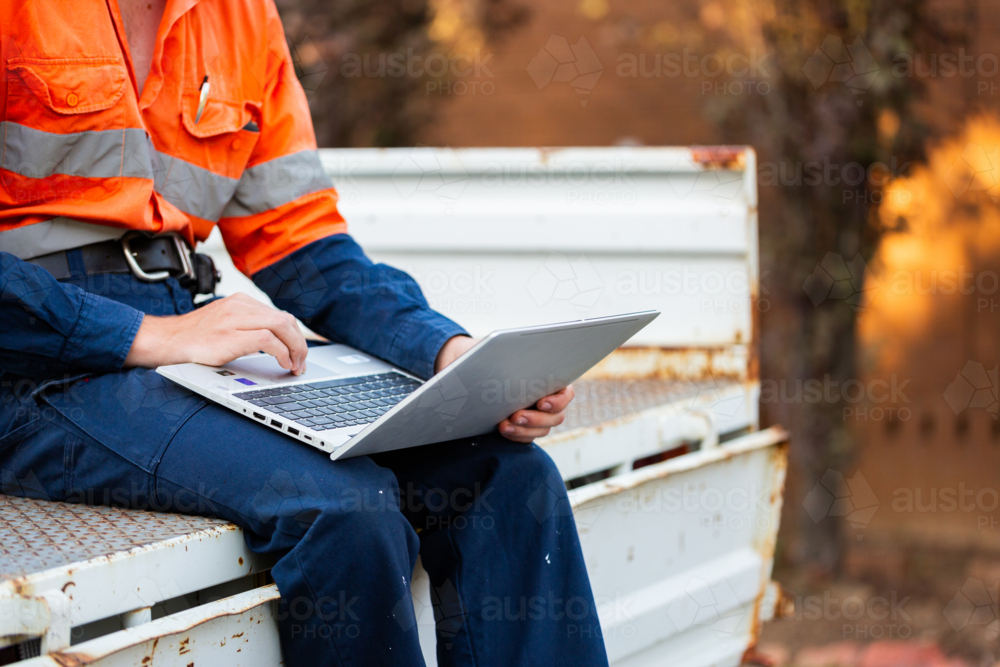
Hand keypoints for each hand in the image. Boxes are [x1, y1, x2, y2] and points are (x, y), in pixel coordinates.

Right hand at [125, 292, 307, 373]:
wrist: (166, 341)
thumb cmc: (195, 338)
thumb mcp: (226, 324)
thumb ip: (248, 326)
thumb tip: (277, 343)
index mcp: (241, 302)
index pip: (281, 316)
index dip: (296, 337)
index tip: (299, 354)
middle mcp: (240, 305)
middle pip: (286, 320)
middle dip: (300, 344)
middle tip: (300, 364)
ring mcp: (234, 319)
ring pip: (282, 326)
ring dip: (295, 349)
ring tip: (294, 366)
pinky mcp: (230, 335)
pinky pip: (268, 340)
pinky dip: (282, 353)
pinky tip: (282, 364)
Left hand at [433, 335, 575, 442]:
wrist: (477, 373)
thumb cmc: (495, 359)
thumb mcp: (503, 354)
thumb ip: (515, 358)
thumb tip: (514, 357)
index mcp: (553, 381)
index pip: (566, 394)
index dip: (557, 401)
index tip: (541, 403)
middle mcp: (550, 400)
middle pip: (555, 417)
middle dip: (535, 419)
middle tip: (516, 416)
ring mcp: (540, 417)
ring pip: (542, 430)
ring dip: (524, 429)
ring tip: (504, 425)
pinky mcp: (526, 428)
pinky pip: (526, 438)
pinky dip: (516, 436)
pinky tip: (503, 429)